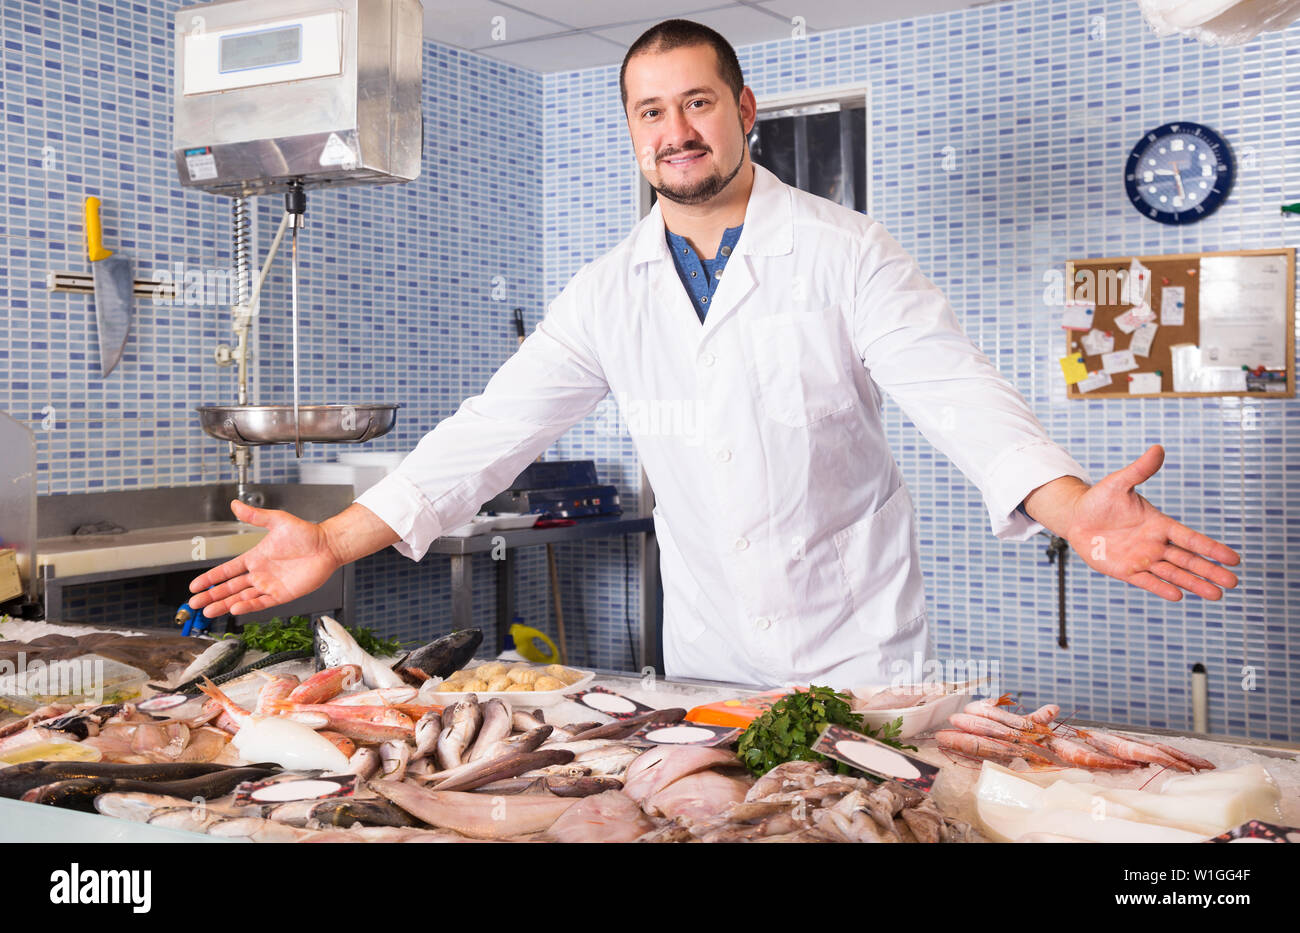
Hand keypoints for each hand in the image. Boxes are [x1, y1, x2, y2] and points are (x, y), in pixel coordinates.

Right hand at [187, 499, 341, 617]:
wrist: (327, 545)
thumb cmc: (306, 533)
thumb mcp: (277, 521)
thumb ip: (255, 516)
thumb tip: (235, 504)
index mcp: (255, 557)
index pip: (226, 571)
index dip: (210, 579)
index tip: (195, 586)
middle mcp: (259, 573)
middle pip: (229, 588)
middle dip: (211, 597)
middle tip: (193, 604)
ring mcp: (270, 585)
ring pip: (241, 598)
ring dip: (224, 604)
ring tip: (207, 612)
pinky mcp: (282, 594)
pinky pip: (262, 603)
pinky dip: (248, 606)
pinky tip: (234, 609)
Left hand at [1062, 445, 1239, 600]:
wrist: (1077, 517)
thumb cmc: (1100, 499)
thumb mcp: (1118, 483)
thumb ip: (1139, 470)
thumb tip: (1157, 449)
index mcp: (1158, 524)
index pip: (1190, 538)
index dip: (1210, 547)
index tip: (1233, 558)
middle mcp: (1154, 544)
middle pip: (1188, 560)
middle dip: (1210, 571)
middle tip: (1233, 583)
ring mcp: (1141, 558)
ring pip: (1172, 574)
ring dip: (1193, 584)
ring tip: (1216, 595)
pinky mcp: (1125, 570)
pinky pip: (1146, 581)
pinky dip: (1161, 588)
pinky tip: (1178, 596)